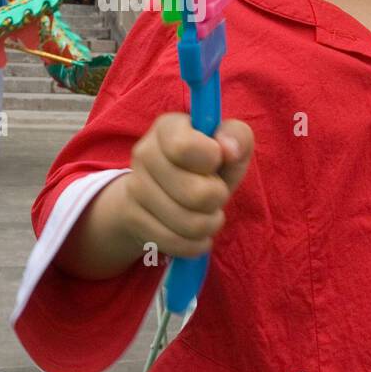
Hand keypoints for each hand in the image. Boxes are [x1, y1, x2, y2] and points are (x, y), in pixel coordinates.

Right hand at [110, 113, 252, 259]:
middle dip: (218, 198)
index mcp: (168, 127)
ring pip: (189, 224)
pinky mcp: (132, 219)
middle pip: (196, 194)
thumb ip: (238, 138)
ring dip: (209, 224)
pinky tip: (196, 234)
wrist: (163, 195)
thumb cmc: (204, 167)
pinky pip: (175, 243)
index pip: (185, 147)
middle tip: (215, 192)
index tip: (215, 161)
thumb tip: (229, 150)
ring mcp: (134, 187)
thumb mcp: (228, 148)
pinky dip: (196, 244)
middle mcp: (144, 152)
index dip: (211, 160)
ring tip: (207, 214)